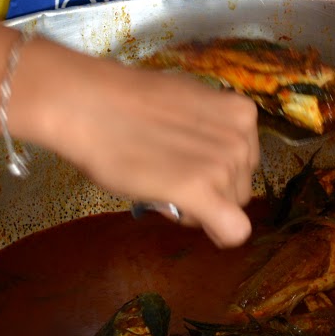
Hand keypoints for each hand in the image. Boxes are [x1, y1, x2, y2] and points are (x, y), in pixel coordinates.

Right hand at [13, 41, 260, 247]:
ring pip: (231, 209)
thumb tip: (205, 151)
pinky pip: (233, 230)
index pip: (244, 161)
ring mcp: (224, 166)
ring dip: (200, 206)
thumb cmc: (128, 102)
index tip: (185, 163)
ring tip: (160, 183)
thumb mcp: (185, 103)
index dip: (216, 169)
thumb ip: (207, 127)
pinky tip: (189, 216)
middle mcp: (242, 139)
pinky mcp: (202, 191)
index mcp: (241, 113)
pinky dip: (218, 232)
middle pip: (240, 187)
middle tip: (167, 176)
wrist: (90, 105)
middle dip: (210, 189)